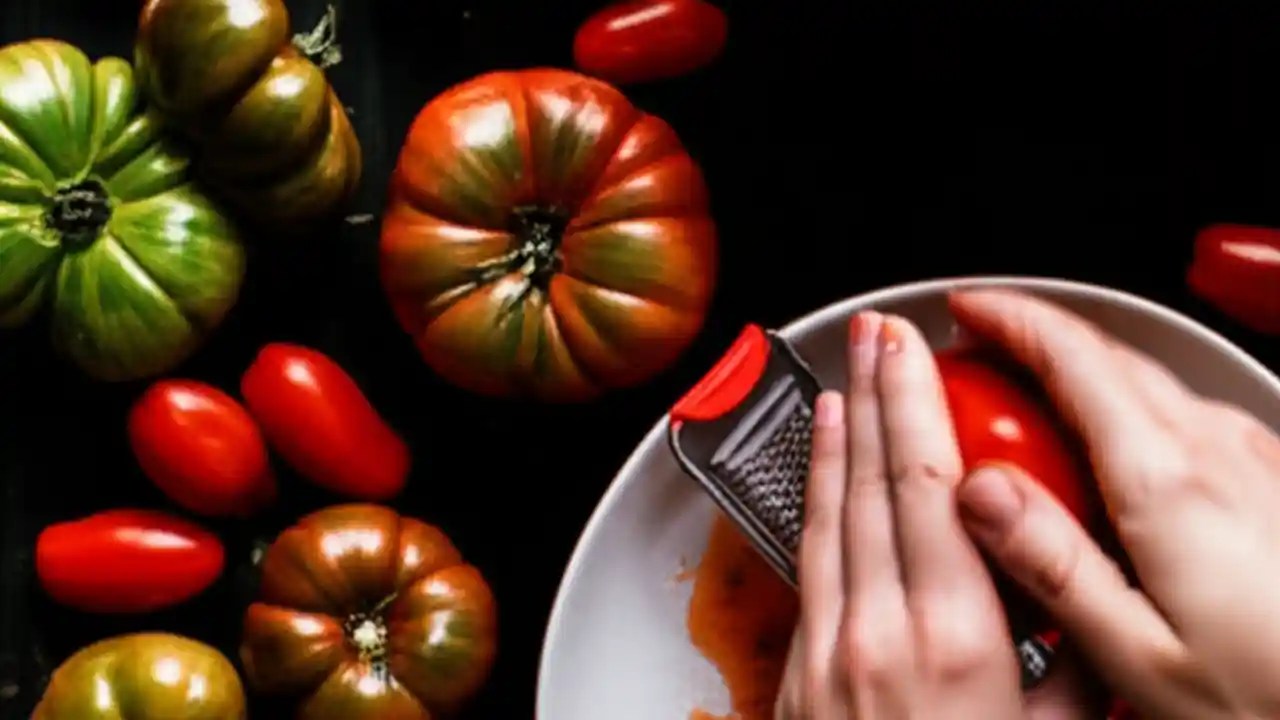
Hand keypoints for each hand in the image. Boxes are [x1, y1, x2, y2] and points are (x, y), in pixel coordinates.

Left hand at [776, 312, 1098, 718]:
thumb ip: (1081, 662)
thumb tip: (1096, 598)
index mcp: (956, 638)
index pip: (926, 486)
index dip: (912, 403)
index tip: (907, 346)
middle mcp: (880, 629)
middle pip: (870, 482)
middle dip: (874, 394)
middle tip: (872, 331)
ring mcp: (826, 646)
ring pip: (828, 513)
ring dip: (835, 436)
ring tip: (845, 378)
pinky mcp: (797, 667)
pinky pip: (805, 561)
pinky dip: (812, 500)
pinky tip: (818, 467)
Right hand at [950, 290, 1279, 719]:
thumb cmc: (1271, 699)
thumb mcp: (1139, 654)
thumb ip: (1052, 564)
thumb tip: (977, 491)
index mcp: (1171, 486)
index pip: (1075, 358)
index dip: (1011, 317)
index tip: (966, 306)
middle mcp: (1220, 453)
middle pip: (1111, 357)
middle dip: (1035, 340)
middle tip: (978, 355)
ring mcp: (1256, 460)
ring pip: (1148, 385)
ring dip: (1081, 377)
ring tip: (1030, 413)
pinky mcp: (1276, 479)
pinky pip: (1185, 418)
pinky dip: (1129, 414)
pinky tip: (1112, 460)